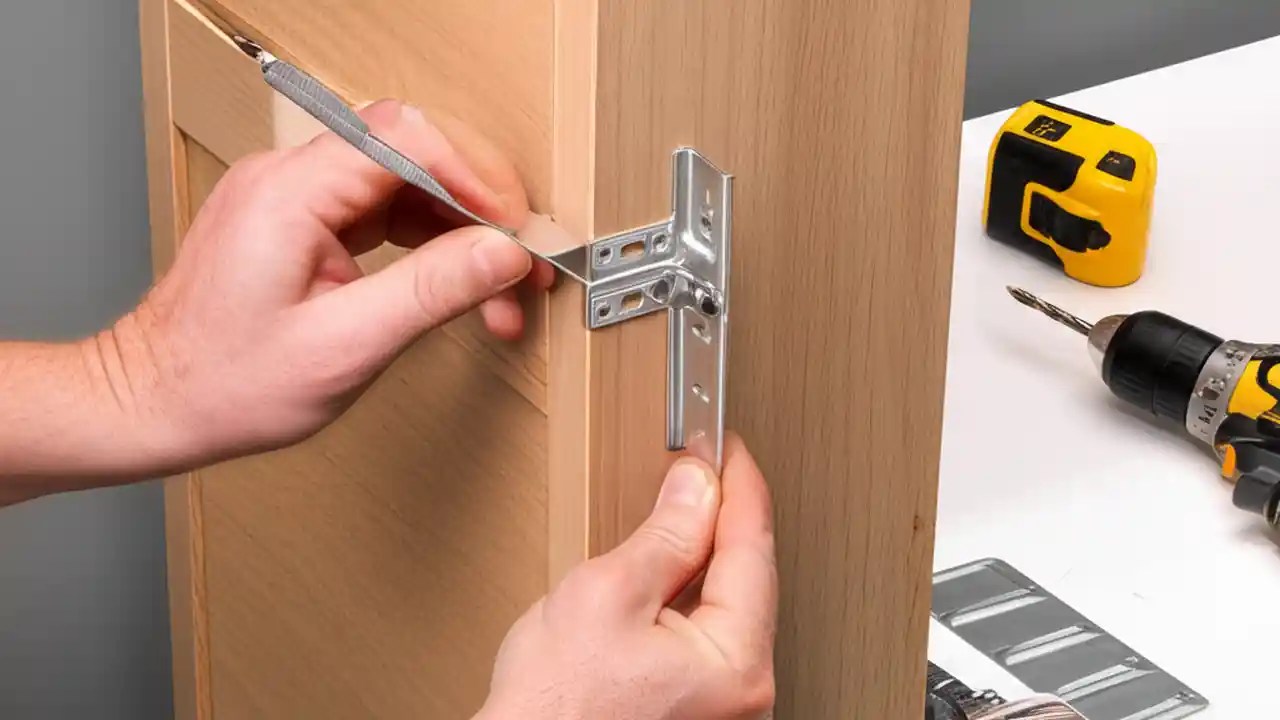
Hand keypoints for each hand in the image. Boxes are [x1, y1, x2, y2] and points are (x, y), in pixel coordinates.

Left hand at [107, 100, 553, 469]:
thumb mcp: (344, 347)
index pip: (406, 140)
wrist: (155, 403)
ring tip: (499, 289)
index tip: (515, 229)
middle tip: (521, 261)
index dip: (475, 177)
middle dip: (480, 204)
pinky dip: (429, 242)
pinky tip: (455, 282)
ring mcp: (296, 196)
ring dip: (462, 230)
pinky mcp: (304, 221)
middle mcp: (290, 178)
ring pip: (408, 181)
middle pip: (415, 151)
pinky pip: (385, 208)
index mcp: (290, 193)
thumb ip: (431, 291)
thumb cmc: (227, 385)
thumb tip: (503, 253)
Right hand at [478, 435, 777, 719]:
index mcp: (737, 665)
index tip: (726, 448)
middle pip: (747, 578)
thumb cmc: (553, 710)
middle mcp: (745, 692)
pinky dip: (692, 592)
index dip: (739, 486)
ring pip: (728, 605)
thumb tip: (697, 487)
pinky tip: (670, 569)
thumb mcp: (607, 596)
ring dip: (705, 554)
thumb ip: (664, 535)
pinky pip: (710, 633)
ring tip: (679, 509)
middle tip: (699, 466)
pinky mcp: (699, 708)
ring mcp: (724, 705)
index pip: (753, 549)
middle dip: (723, 517)